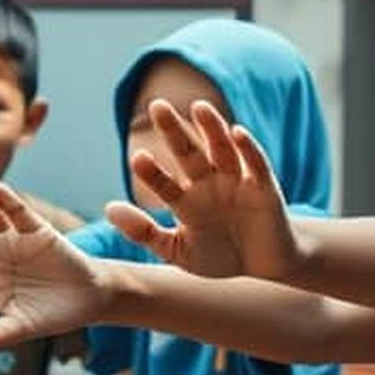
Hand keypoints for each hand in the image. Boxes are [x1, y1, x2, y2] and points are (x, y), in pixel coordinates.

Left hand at [111, 99, 301, 280]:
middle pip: (188, 153)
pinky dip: (248, 148)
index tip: (137, 158)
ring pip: (221, 149)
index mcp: (186, 200)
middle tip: (156, 106)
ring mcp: (236, 182)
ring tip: (199, 107)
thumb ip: (144, 232)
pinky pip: (256, 164)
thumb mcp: (177, 251)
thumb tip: (109, 209)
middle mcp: (208, 184)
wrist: (265, 267)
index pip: (163, 182)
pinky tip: (237, 132)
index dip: (152, 172)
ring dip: (212, 128)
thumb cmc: (220, 256)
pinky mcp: (264, 187)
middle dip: (174, 131)